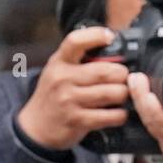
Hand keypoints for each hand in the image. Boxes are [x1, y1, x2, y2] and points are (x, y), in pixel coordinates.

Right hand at [16, 26, 128, 149]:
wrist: (37, 126)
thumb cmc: (53, 95)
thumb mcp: (58, 70)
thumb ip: (79, 60)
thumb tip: (113, 51)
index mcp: (59, 62)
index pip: (75, 41)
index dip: (95, 36)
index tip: (109, 37)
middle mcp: (63, 79)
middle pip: (105, 71)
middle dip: (122, 74)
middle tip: (125, 78)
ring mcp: (69, 100)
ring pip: (111, 93)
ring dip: (124, 94)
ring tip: (123, 95)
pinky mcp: (78, 120)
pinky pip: (110, 116)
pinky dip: (120, 114)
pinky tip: (118, 113)